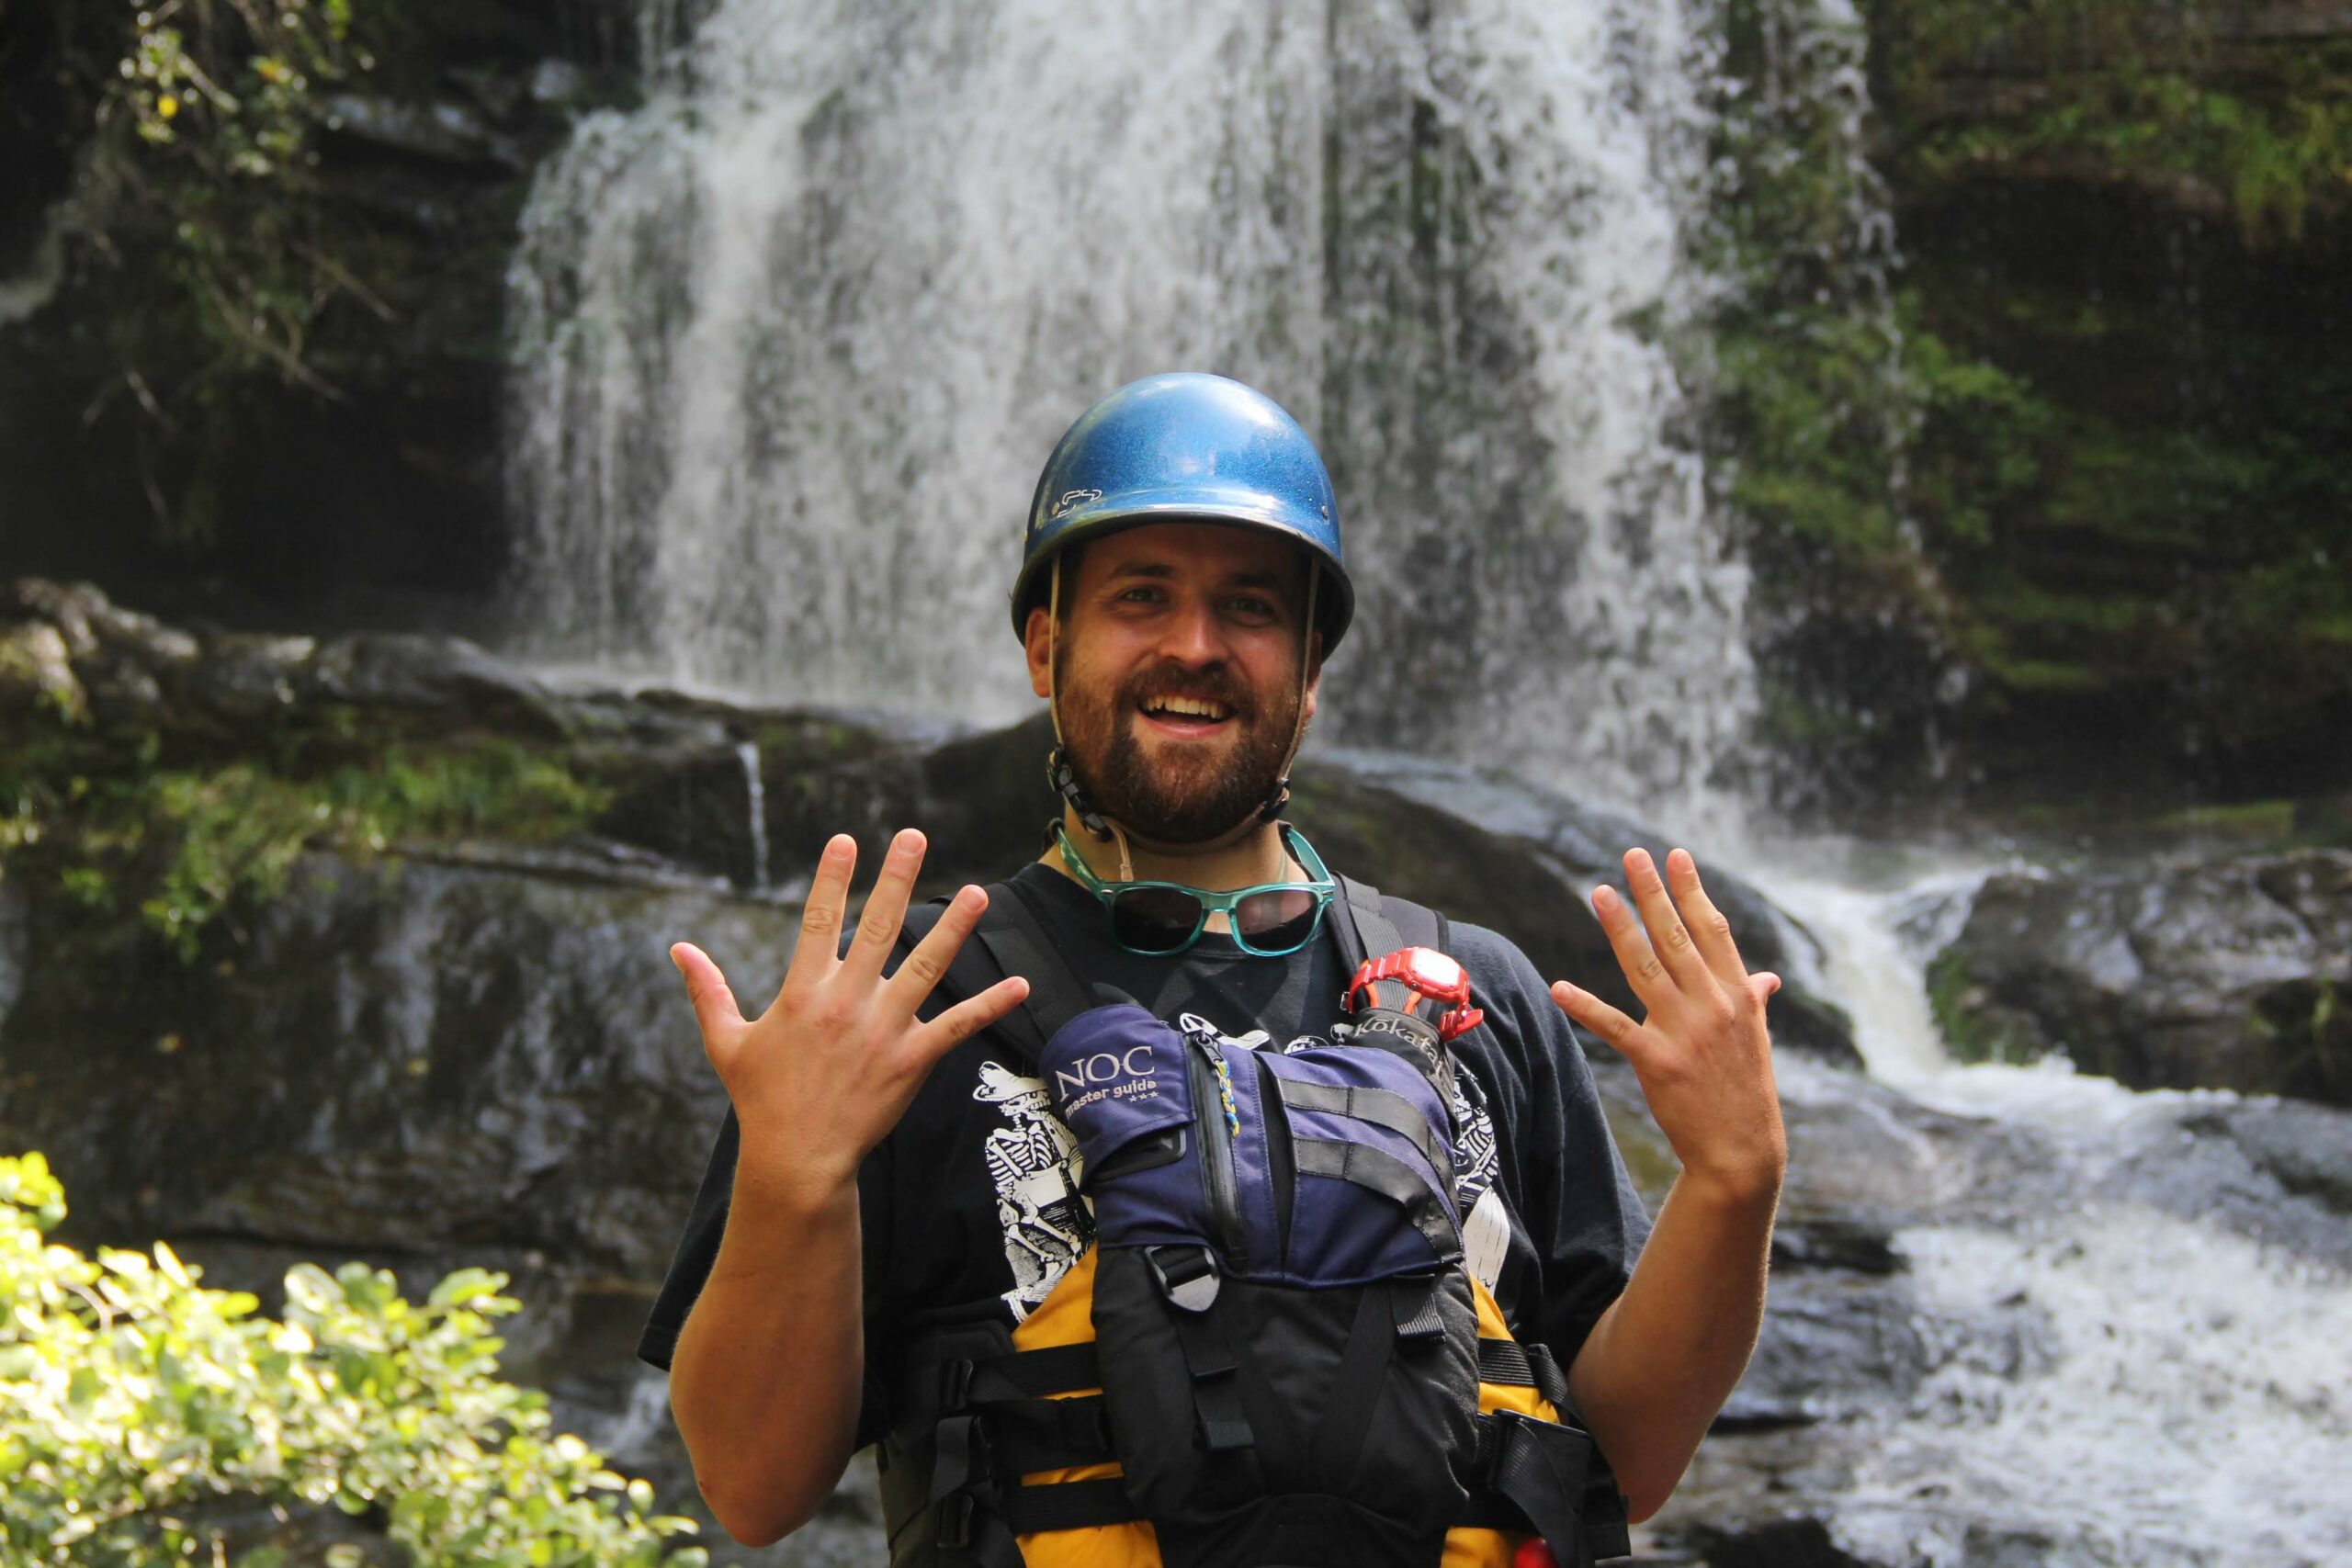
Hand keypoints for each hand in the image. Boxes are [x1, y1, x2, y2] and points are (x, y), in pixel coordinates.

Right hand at [669, 829, 1029, 1202]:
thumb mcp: (726, 1042)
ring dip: (954, 928)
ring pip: (926, 967)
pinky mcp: (912, 1061)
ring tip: (978, 893)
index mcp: (802, 993)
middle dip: (896, 878)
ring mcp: (883, 1031)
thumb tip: (677, 948)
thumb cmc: (760, 1100)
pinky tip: (1021, 983)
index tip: (846, 840)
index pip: (817, 921)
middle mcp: (846, 1003)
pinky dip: (990, 1005)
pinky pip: (958, 1026)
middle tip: (914, 836)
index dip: (832, 878)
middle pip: (876, 928)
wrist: (797, 1160)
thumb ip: (707, 990)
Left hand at [1552, 847, 1785, 1206]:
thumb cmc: (1746, 1089)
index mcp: (1739, 994)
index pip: (1712, 930)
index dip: (1692, 890)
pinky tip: (1559, 987)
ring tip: (1599, 892)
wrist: (1742, 1149)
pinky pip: (1615, 1026)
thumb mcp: (1756, 1038)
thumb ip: (1753, 999)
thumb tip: (1767, 978)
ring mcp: (1686, 1033)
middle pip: (1676, 937)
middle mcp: (1714, 1005)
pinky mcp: (1658, 1062)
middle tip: (1632, 855)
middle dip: (1653, 893)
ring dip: (1619, 928)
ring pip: (1645, 968)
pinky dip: (1585, 1006)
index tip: (1675, 856)